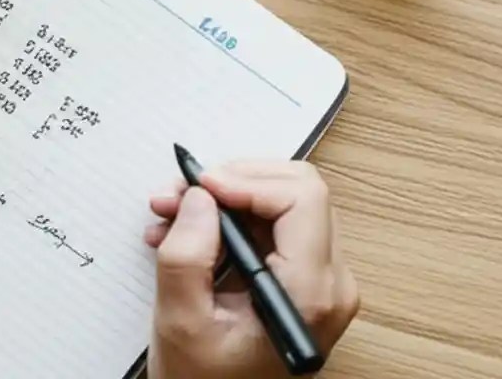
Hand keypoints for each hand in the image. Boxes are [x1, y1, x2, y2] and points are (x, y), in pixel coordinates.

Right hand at [144, 162, 359, 378]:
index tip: (199, 187)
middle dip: (231, 182)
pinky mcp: (304, 277)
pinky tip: (186, 231)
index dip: (246, 180)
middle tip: (179, 195)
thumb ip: (188, 256)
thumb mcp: (182, 322)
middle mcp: (329, 282)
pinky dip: (229, 216)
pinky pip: (273, 223)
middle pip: (296, 191)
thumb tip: (199, 197)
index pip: (302, 199)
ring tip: (172, 213)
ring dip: (224, 197)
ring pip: (282, 201)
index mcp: (310, 294)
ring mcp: (321, 279)